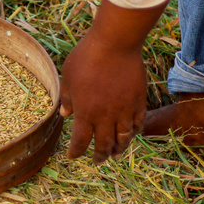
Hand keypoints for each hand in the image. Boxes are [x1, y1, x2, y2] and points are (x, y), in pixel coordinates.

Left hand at [61, 34, 146, 162]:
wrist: (114, 44)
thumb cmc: (86, 57)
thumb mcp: (68, 76)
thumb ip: (67, 97)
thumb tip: (64, 114)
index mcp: (86, 112)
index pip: (81, 141)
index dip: (77, 152)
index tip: (73, 156)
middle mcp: (105, 116)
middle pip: (104, 145)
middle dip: (99, 156)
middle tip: (97, 160)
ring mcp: (124, 110)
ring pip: (124, 138)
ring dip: (119, 149)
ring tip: (115, 154)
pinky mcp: (139, 101)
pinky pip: (138, 124)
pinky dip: (134, 132)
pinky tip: (130, 134)